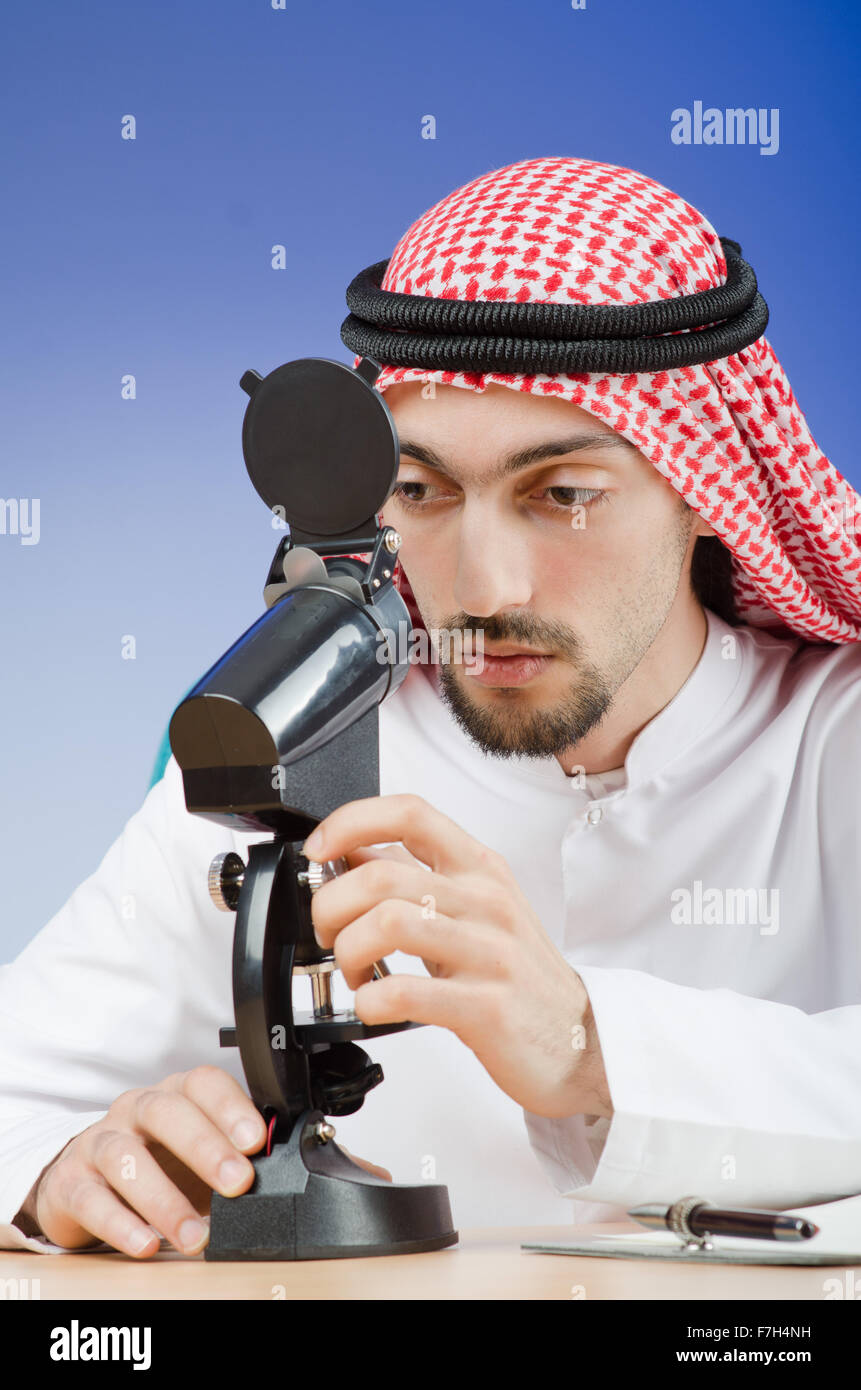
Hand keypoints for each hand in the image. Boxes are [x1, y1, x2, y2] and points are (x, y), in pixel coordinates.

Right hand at [20, 1065, 390, 1257]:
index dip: (232, 1108)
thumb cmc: (162, 1162)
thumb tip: (364, 1174)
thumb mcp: (222, 1158)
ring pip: (125, 1153)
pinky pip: (90, 1194)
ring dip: (161, 1195)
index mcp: (183, 1096)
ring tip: (193, 1233)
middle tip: (236, 1184)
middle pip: (167, 1111)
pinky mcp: (72, 1181)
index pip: (207, 1084)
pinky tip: (146, 1243)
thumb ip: (285, 1164)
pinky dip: (118, 1221)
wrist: (85, 1180)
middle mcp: (141, 1109)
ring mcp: (103, 1141)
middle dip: (204, 1146)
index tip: (257, 1140)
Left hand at [304, 794, 612, 1120]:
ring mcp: (489, 952)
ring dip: (348, 952)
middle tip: (331, 935)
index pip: (410, 813)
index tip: (319, 850)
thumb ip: (418, 877)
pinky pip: (406, 991)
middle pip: (380, 875)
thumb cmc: (517, 973)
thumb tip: (350, 850)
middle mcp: (486, 900)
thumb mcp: (475, 908)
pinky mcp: (485, 1006)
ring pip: (387, 923)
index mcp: (480, 868)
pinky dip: (370, 999)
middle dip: (330, 907)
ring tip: (355, 973)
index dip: (351, 821)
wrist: (581, 1039)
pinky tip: (373, 1005)